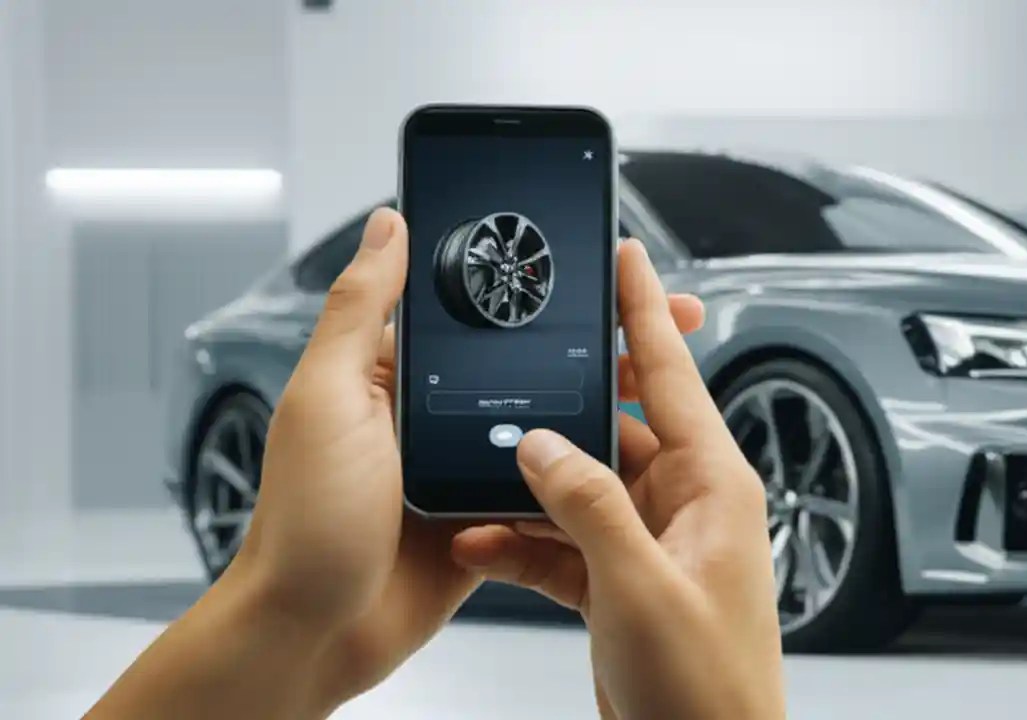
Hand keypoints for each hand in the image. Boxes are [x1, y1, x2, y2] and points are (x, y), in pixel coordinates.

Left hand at [236, 210, 705, 704]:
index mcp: (396, 371)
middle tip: (662, 321)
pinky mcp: (488, 515)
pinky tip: (623, 458)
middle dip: (599, 340)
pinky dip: (583, 472)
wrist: (315, 633)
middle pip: (532, 362)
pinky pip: (548, 485)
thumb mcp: (328, 397)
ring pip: (550, 420)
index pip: (482, 312)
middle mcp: (436, 411)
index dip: (543, 286)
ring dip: (603, 404)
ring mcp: (466, 465)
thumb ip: (359, 310)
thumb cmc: (304, 521)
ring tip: (660, 388)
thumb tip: (388, 227)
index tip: (602, 268)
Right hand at [453, 240, 785, 719]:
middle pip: (613, 427)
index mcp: (711, 485)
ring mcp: (650, 541)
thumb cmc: (708, 690)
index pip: (673, 373)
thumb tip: (545, 446)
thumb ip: (591, 507)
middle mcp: (683, 503)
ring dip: (527, 489)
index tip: (625, 256)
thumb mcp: (642, 587)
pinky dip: (523, 540)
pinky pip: (564, 540)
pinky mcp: (621, 580)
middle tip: (509, 387)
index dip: (645, 309)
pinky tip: (483, 543)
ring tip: (478, 485)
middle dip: (557, 415)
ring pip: (578, 486)